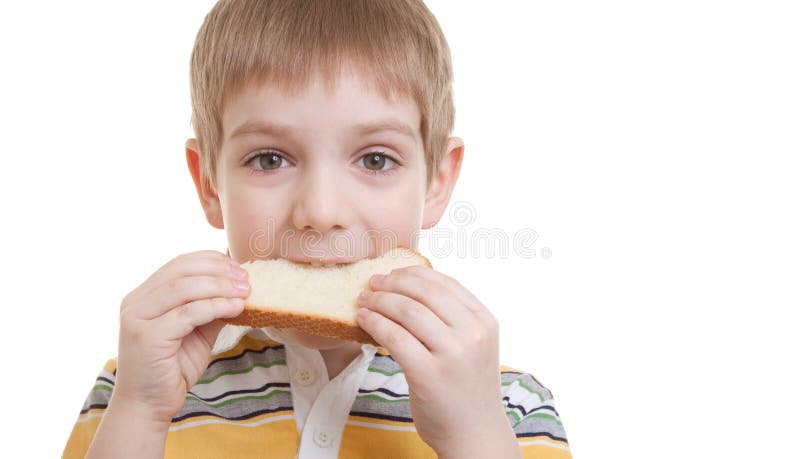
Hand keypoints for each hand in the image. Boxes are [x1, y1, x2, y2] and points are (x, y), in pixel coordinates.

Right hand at [112, 250, 248, 425]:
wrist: (149, 406)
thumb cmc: (173, 369)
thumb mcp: (197, 330)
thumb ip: (210, 307)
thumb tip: (239, 286)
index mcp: (144, 296)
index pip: (178, 264)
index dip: (210, 260)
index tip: (237, 266)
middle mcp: (135, 302)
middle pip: (180, 270)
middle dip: (218, 270)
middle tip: (245, 278)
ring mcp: (137, 318)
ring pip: (184, 288)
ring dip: (220, 286)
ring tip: (245, 291)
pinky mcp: (147, 336)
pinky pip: (188, 313)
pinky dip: (216, 306)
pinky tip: (236, 308)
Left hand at [356, 265, 517, 455]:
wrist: (475, 434)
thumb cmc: (466, 389)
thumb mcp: (474, 346)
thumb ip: (454, 319)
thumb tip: (411, 288)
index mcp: (485, 321)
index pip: (445, 283)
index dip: (414, 273)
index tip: (393, 273)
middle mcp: (472, 334)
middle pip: (424, 292)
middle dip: (393, 283)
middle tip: (373, 283)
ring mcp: (453, 354)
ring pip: (407, 311)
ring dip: (380, 301)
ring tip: (364, 300)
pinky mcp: (429, 374)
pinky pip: (394, 336)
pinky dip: (374, 323)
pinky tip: (363, 320)